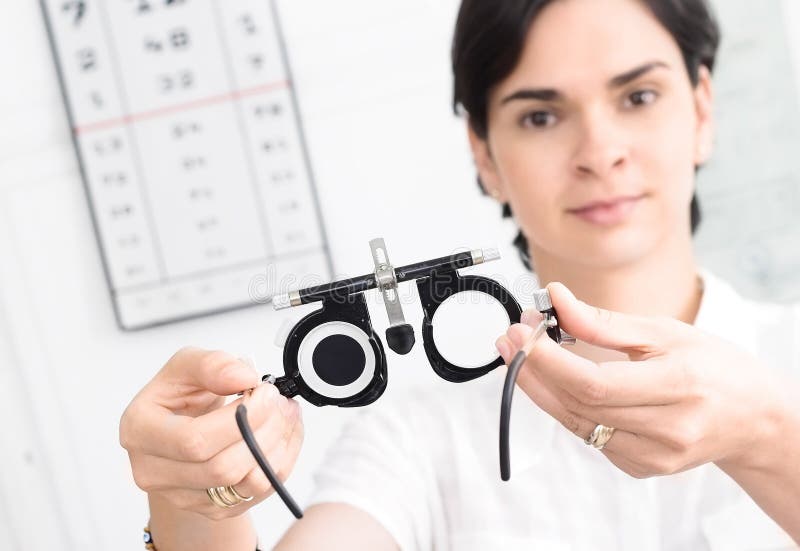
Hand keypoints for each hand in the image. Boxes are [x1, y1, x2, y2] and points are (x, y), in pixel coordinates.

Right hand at [119, 347, 303, 519]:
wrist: (183, 426)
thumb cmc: (180, 398)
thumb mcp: (187, 366)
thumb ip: (212, 365)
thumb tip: (244, 377)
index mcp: (140, 431)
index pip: (194, 440)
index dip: (240, 418)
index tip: (264, 392)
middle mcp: (153, 471)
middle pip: (222, 468)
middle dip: (264, 430)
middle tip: (278, 401)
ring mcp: (182, 496)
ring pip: (246, 484)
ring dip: (278, 445)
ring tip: (284, 414)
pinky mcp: (212, 509)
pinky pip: (258, 492)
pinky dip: (281, 460)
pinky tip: (282, 434)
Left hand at [495, 283, 786, 477]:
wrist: (752, 417)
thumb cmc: (713, 366)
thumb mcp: (665, 331)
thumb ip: (604, 322)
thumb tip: (555, 300)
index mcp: (679, 386)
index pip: (593, 383)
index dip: (548, 360)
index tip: (521, 332)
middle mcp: (668, 429)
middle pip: (578, 405)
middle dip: (534, 369)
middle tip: (511, 339)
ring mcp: (654, 456)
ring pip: (576, 423)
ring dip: (540, 388)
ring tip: (522, 355)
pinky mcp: (641, 468)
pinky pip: (588, 436)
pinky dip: (566, 407)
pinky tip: (557, 382)